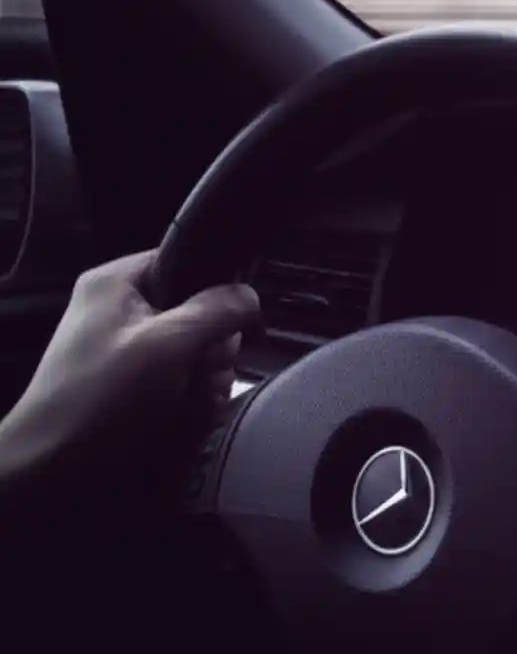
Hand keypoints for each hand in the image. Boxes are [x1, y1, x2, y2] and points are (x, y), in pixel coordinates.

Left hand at [0, 251, 258, 519]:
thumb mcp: (167, 344)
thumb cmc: (103, 398)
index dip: (216, 285)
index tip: (232, 318)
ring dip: (207, 377)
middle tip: (202, 369)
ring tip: (191, 400)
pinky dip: (193, 397)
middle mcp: (123, 310)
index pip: (186, 258)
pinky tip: (187, 414)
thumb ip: (216, 311)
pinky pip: (184, 378)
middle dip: (213, 345)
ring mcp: (130, 350)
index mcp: (118, 282)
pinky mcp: (137, 386)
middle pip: (200, 310)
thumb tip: (251, 295)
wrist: (52, 472)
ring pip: (198, 349)